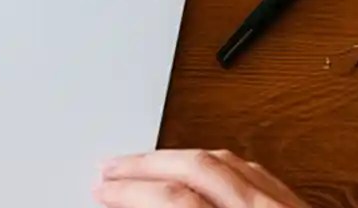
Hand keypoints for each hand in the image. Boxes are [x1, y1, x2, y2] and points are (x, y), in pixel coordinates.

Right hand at [96, 150, 307, 207]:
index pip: (177, 202)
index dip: (131, 193)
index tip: (104, 192)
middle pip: (197, 167)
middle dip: (145, 164)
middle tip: (112, 170)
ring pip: (226, 160)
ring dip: (178, 156)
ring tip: (147, 164)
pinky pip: (253, 169)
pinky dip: (217, 162)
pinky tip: (202, 166)